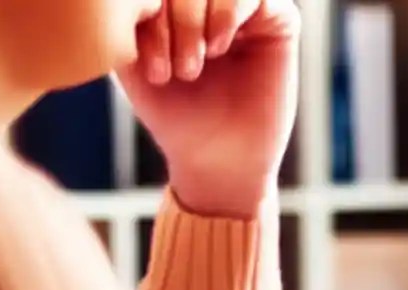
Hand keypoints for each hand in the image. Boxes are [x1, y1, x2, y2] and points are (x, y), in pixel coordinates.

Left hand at [117, 0, 299, 217]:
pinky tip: (219, 48)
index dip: (144, 9)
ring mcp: (246, 6)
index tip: (143, 64)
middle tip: (170, 70)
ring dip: (195, 18)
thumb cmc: (172, 111)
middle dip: (171, 16)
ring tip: (192, 66)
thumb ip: (127, 7)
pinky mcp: (280, 20)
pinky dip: (229, 13)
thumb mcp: (131, 52)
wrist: (217, 157)